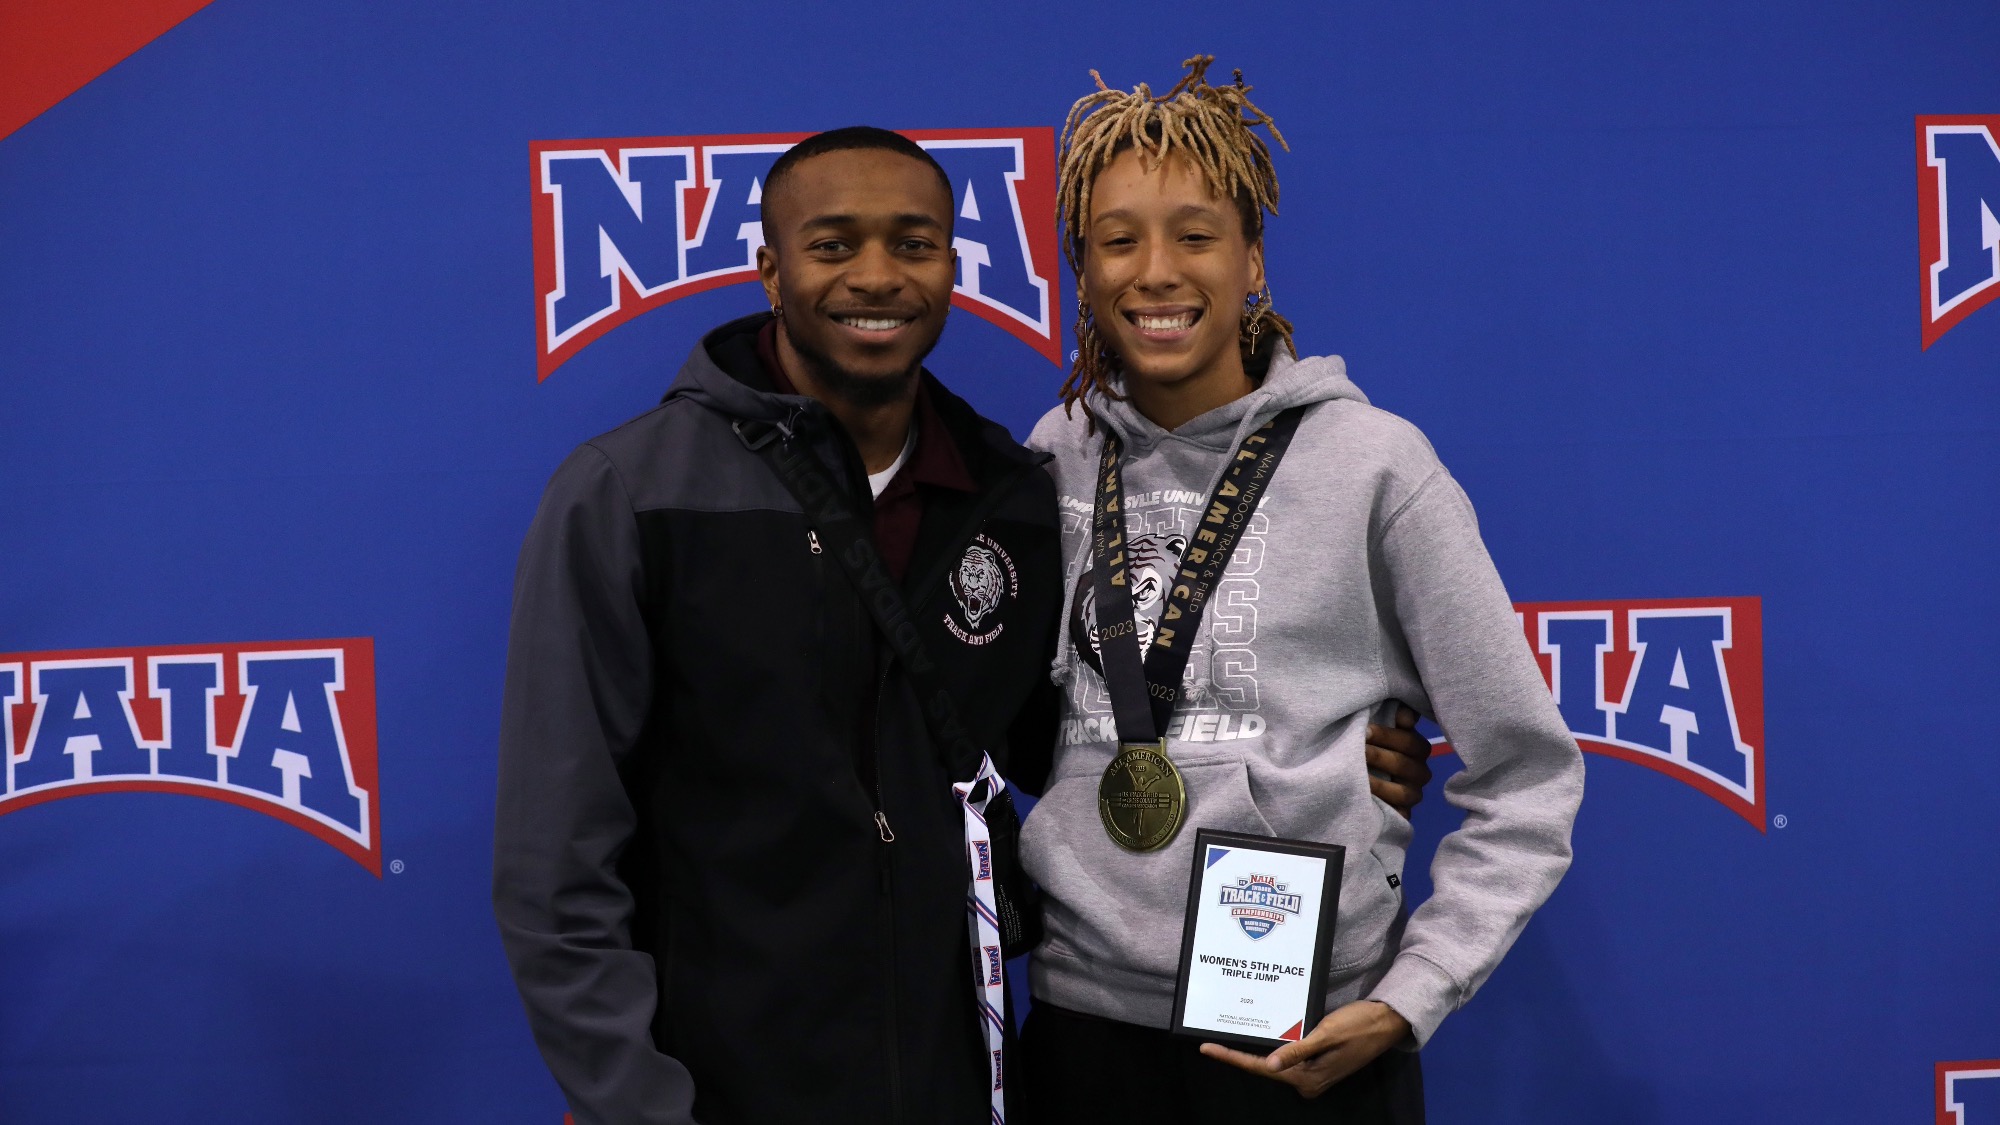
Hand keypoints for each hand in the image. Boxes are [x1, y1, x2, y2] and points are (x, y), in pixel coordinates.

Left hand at [1198, 1000, 1410, 1097]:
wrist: (1387, 1023)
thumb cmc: (1359, 1025)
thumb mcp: (1326, 1034)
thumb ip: (1297, 1050)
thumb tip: (1269, 1066)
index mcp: (1308, 1078)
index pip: (1261, 1069)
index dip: (1232, 1058)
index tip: (1207, 1049)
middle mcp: (1308, 1082)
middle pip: (1265, 1068)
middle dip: (1240, 1055)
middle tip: (1211, 1043)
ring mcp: (1313, 1074)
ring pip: (1275, 1063)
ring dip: (1255, 1050)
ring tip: (1228, 1039)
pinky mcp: (1317, 1064)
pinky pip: (1288, 1057)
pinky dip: (1273, 1047)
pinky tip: (1260, 1036)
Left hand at [1366, 704, 1432, 818]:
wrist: (1361, 782)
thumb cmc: (1374, 748)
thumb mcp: (1383, 730)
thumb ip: (1395, 717)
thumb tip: (1404, 715)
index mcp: (1419, 750)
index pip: (1410, 742)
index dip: (1387, 735)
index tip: (1365, 730)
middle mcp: (1420, 773)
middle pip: (1404, 766)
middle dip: (1379, 757)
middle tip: (1358, 750)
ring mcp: (1412, 796)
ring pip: (1402, 792)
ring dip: (1378, 783)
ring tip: (1356, 775)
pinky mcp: (1403, 815)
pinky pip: (1397, 814)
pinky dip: (1382, 807)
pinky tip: (1365, 799)